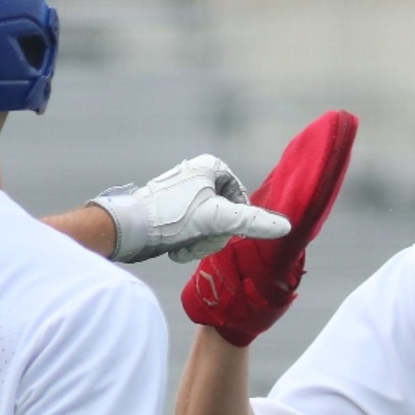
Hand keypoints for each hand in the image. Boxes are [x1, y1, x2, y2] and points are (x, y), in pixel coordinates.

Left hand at [181, 110, 356, 346]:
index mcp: (209, 165)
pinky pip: (191, 228)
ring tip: (183, 247)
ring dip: (199, 242)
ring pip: (208, 224)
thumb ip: (252, 223)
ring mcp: (181, 192)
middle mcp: (195, 173)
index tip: (222, 229)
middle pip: (225, 212)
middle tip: (199, 241)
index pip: (241, 197)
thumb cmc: (171, 218)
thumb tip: (287, 227)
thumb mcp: (216, 220)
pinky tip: (174, 249)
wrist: (127, 229)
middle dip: (213, 234)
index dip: (235, 218)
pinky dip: (186, 242)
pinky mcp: (168, 209)